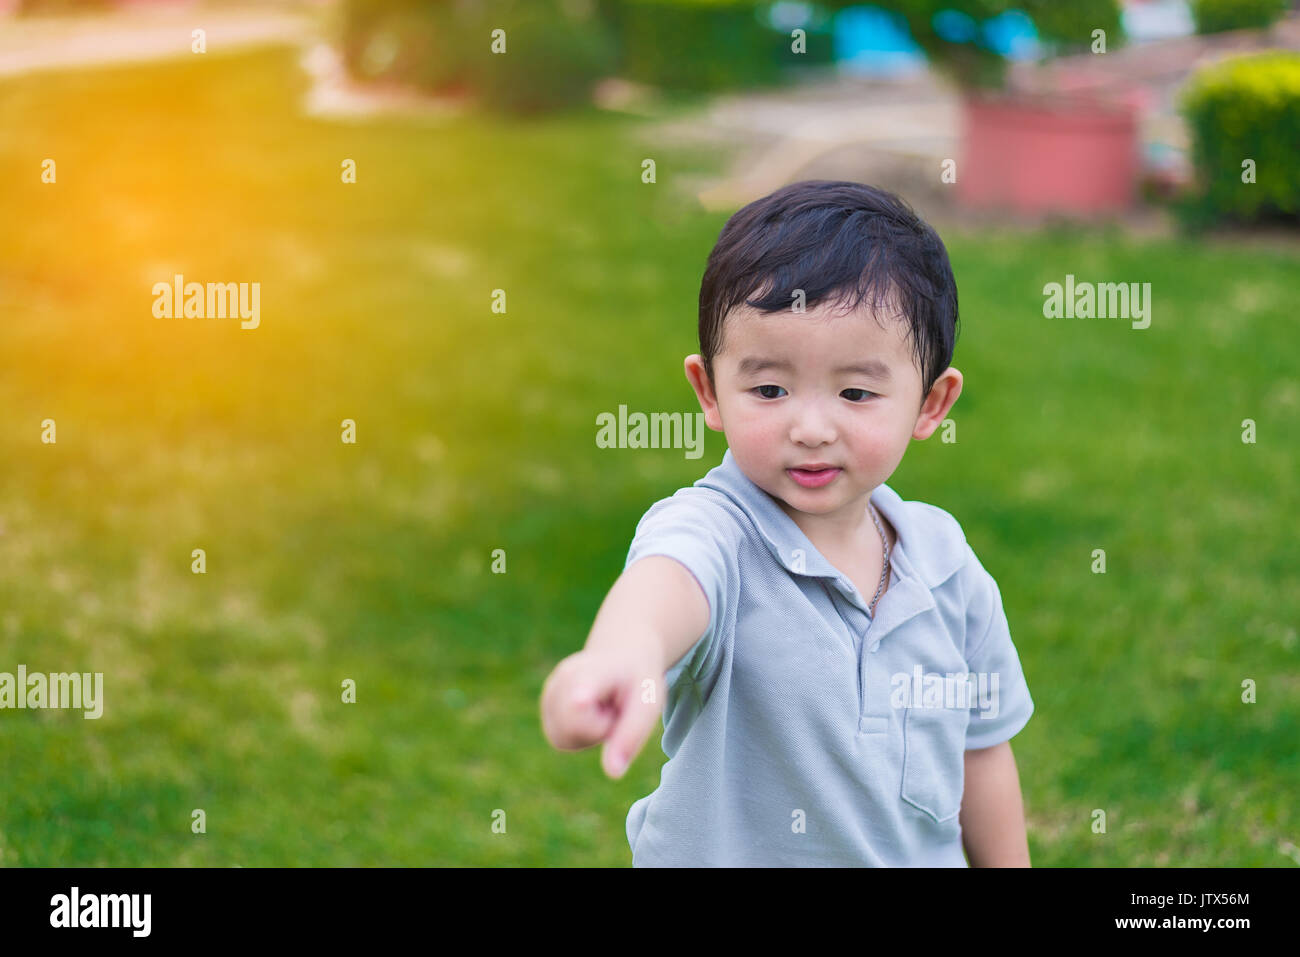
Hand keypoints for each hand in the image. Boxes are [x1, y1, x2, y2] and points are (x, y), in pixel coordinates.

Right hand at [540, 648, 665, 778]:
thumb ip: (630, 737)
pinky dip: (578, 735)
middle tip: (615, 709)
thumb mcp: (647, 704)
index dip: (579, 697)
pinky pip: (560, 739)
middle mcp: (564, 677)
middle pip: (574, 729)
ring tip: (603, 709)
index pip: (583, 686)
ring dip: (588, 734)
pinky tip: (589, 713)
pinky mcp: (544, 707)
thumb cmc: (637, 680)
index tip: (581, 701)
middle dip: (600, 730)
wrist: (623, 655)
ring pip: (564, 738)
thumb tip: (613, 774)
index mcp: (596, 671)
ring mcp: (549, 691)